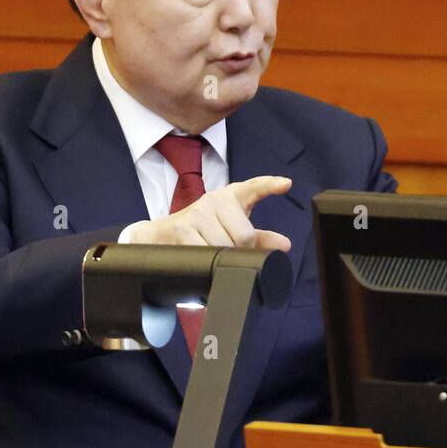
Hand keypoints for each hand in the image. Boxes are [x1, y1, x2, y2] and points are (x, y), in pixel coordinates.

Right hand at [126, 176, 292, 250]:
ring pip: (226, 247)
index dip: (270, 185)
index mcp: (232, 196)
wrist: (161, 234)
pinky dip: (207, 263)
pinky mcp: (183, 228)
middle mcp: (215, 199)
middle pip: (245, 235)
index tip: (285, 184)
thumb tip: (284, 245)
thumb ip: (260, 238)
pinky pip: (206, 253)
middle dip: (240, 251)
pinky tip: (200, 256)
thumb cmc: (202, 230)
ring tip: (212, 253)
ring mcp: (198, 212)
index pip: (255, 187)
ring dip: (222, 260)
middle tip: (229, 251)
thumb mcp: (232, 229)